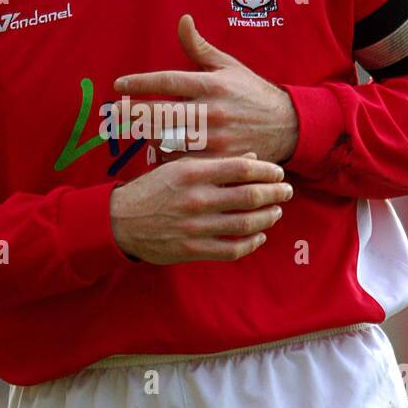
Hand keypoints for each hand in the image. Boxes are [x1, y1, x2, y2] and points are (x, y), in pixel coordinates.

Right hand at [110, 151, 293, 264]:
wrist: (120, 221)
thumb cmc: (151, 189)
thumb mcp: (178, 166)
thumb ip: (214, 162)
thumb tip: (251, 157)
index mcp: (192, 173)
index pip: (241, 168)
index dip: (266, 170)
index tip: (279, 172)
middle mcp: (196, 199)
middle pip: (249, 196)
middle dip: (275, 194)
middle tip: (287, 191)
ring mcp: (196, 226)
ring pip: (245, 224)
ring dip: (267, 218)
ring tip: (276, 212)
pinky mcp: (193, 249)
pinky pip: (232, 249)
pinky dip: (251, 243)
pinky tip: (259, 236)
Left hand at [111, 14, 298, 164]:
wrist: (286, 126)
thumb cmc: (251, 93)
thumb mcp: (229, 66)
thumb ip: (200, 47)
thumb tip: (182, 20)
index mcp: (212, 84)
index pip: (168, 81)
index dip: (140, 82)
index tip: (119, 84)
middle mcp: (212, 111)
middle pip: (161, 113)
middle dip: (132, 113)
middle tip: (113, 114)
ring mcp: (216, 138)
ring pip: (169, 140)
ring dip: (148, 136)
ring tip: (134, 131)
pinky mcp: (219, 160)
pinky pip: (184, 161)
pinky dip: (168, 157)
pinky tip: (158, 151)